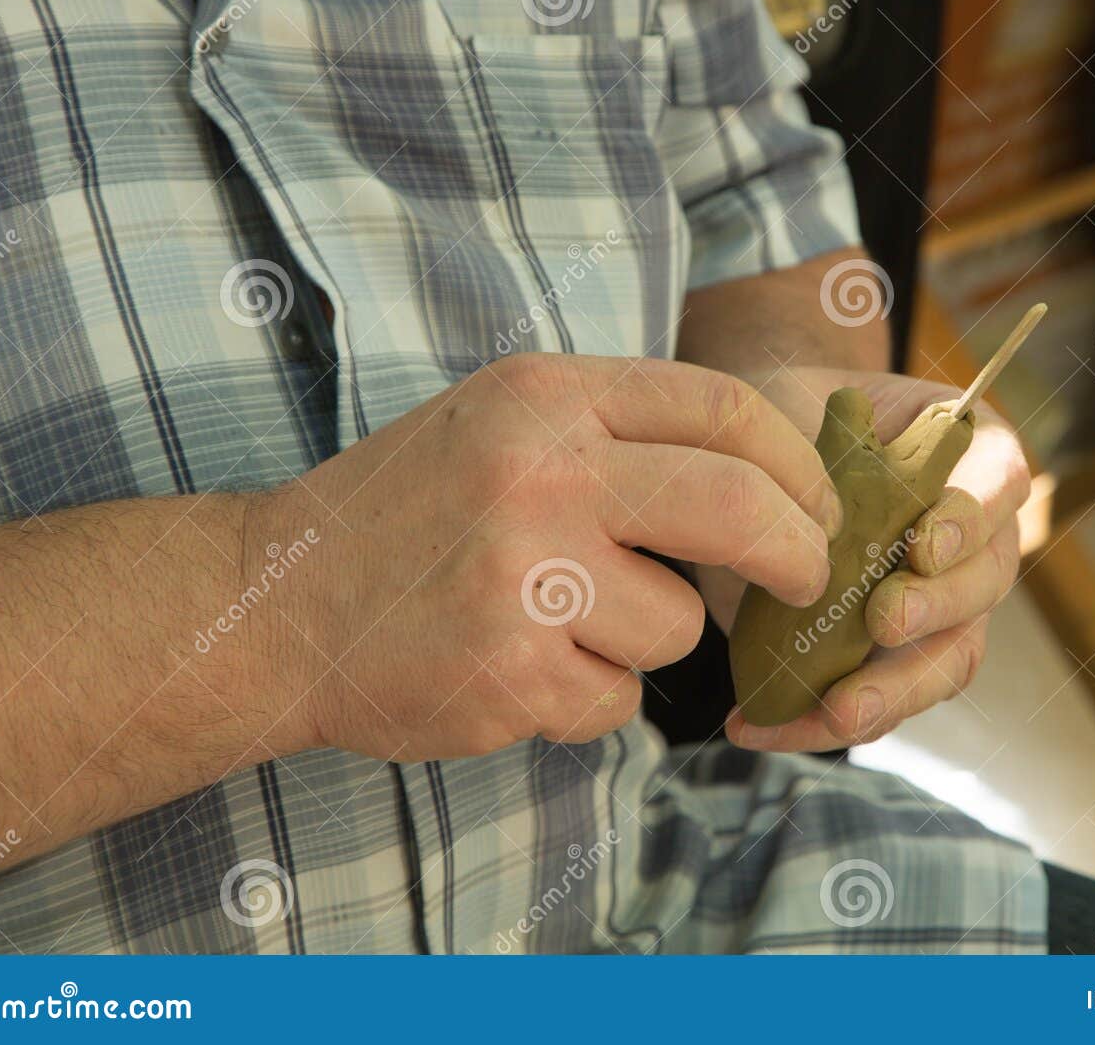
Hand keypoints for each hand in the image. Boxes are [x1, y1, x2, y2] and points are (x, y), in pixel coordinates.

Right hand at [245, 353, 841, 760]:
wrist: (276, 604)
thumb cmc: (404, 510)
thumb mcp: (501, 422)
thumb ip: (617, 432)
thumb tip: (765, 475)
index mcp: (546, 397)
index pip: (725, 409)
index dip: (796, 465)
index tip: (819, 506)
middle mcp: (542, 476)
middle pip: (740, 511)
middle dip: (799, 554)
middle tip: (807, 579)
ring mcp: (527, 579)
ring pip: (676, 625)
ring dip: (644, 638)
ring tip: (557, 622)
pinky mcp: (514, 675)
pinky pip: (616, 697)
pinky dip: (586, 694)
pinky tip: (516, 665)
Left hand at [699, 367, 1029, 751]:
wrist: (754, 461)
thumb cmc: (792, 419)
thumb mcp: (805, 403)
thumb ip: (817, 440)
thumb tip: (806, 507)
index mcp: (969, 457)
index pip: (997, 482)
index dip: (969, 518)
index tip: (923, 544)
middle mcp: (973, 540)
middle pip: (984, 585)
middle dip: (937, 609)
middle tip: (884, 620)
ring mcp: (941, 608)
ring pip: (945, 662)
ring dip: (895, 693)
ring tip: (837, 712)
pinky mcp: (889, 660)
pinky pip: (879, 702)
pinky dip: (822, 722)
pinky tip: (764, 725)